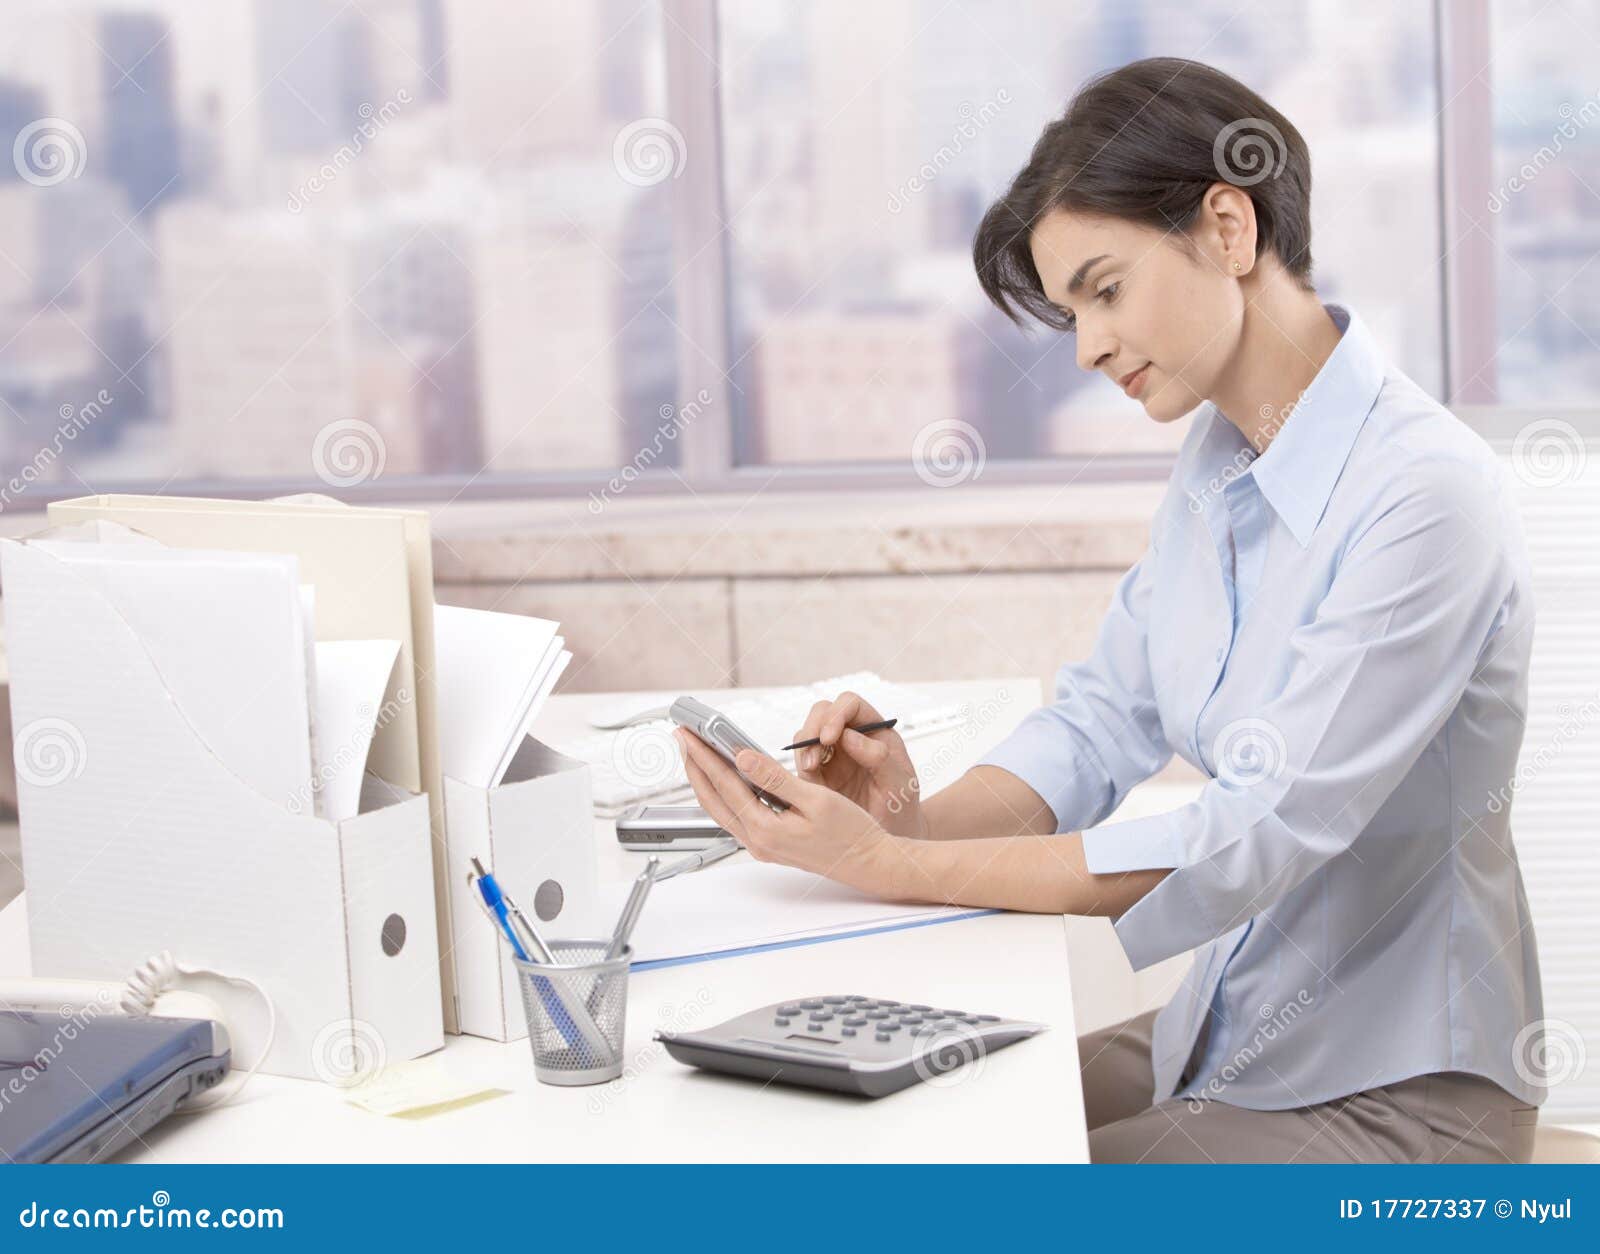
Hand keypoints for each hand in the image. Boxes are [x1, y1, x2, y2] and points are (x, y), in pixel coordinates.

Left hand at [674, 727, 913, 898]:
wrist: (869, 863)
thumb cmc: (851, 833)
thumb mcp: (816, 798)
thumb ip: (775, 779)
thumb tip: (743, 758)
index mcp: (766, 829)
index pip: (724, 784)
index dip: (704, 756)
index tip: (690, 735)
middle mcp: (758, 842)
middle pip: (712, 799)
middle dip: (695, 767)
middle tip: (684, 739)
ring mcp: (761, 846)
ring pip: (720, 810)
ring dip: (706, 781)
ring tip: (697, 755)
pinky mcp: (769, 844)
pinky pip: (735, 816)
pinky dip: (724, 794)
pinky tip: (725, 779)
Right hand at [789, 692, 928, 838]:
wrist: (890, 838)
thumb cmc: (901, 808)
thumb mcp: (899, 784)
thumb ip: (879, 758)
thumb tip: (849, 737)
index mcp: (875, 731)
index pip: (851, 705)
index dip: (836, 714)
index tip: (829, 738)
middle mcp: (852, 737)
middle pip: (822, 712)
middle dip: (813, 729)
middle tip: (813, 758)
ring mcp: (833, 755)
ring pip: (806, 734)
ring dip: (804, 749)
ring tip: (811, 772)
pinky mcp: (819, 774)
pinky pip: (801, 761)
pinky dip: (800, 768)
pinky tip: (809, 784)